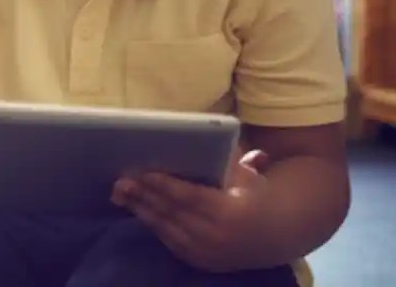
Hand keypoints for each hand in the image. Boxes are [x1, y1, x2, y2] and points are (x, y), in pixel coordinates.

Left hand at [112, 149, 274, 272]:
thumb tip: (211, 134)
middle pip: (173, 213)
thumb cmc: (256, 196)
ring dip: (142, 210)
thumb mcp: (248, 176)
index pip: (190, 197)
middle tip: (121, 180)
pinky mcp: (199, 261)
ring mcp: (207, 252)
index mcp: (231, 211)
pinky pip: (170, 241)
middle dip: (144, 196)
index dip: (165, 185)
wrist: (274, 236)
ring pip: (167, 228)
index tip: (143, 172)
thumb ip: (230, 158)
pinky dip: (153, 224)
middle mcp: (217, 236)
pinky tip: (138, 209)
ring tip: (121, 192)